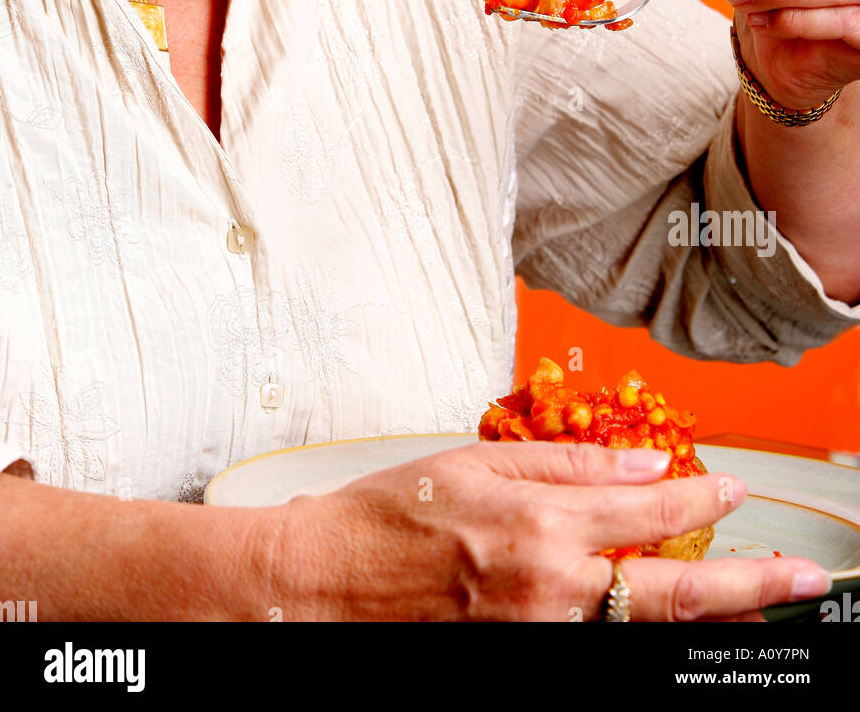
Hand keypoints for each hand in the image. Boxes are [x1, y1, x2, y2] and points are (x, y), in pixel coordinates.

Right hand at [264, 442, 830, 620]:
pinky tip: (667, 618)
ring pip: (645, 631)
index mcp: (540, 526)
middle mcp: (551, 590)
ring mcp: (540, 637)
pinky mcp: (523, 661)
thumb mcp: (474, 464)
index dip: (699, 494)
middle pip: (673, 592)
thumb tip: (638, 463)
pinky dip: (640, 631)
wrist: (323, 585)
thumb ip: (565, 464)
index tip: (731, 484)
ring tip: (759, 603)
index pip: (647, 508)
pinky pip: (597, 647)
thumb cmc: (387, 516)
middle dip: (749, 583)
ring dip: (707, 616)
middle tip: (803, 580)